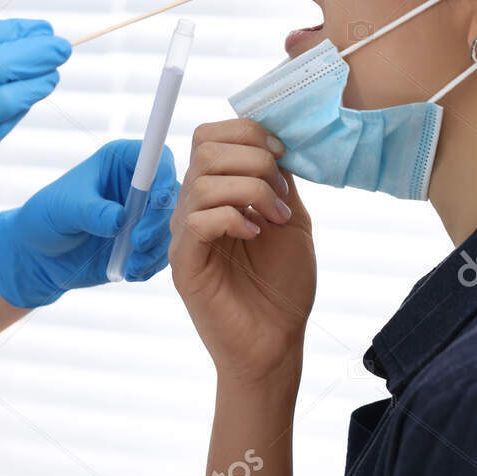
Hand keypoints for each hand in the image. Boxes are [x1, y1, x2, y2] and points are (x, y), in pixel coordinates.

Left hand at [0, 140, 178, 307]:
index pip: (156, 158)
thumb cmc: (46, 218)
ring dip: (156, 248)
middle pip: (171, 194)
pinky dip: (151, 264)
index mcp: (119, 161)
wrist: (38, 256)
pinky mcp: (142, 242)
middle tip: (138, 242)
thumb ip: (92, 211)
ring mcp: (142, 215)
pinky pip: (161, 252)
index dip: (163, 176)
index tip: (155, 201)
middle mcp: (137, 185)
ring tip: (132, 265)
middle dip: (159, 220)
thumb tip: (120, 219)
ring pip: (171, 227)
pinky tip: (131, 272)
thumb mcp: (63, 209)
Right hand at [170, 119, 315, 386]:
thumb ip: (279, 181)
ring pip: (203, 181)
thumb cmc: (282, 287)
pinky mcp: (184, 263)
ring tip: (276, 218)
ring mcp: (185, 235)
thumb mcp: (291, 220)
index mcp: (215, 193)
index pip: (209, 136)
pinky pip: (198, 221)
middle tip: (282, 194)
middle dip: (253, 159)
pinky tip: (254, 234)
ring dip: (252, 190)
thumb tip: (275, 143)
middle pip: (204, 148)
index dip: (246, 132)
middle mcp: (193, 208)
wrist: (275, 343)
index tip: (281, 154)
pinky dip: (233, 217)